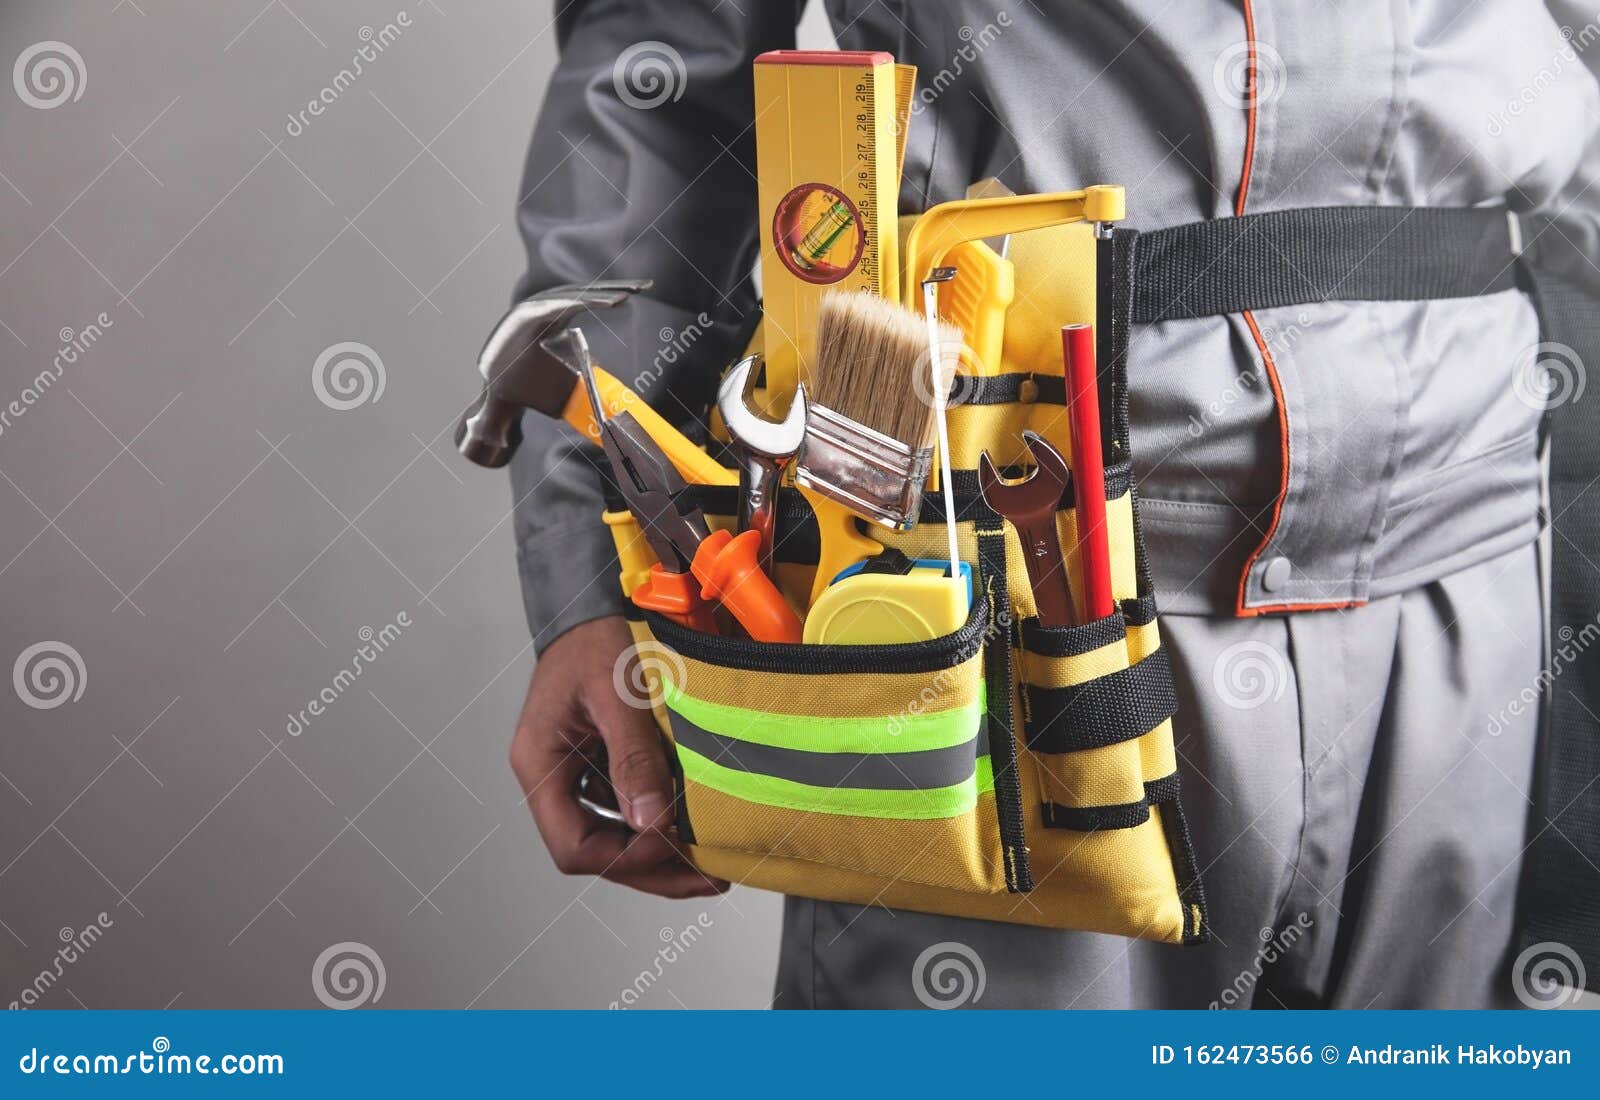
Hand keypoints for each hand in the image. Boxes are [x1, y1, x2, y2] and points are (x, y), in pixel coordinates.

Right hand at [509, 615, 728, 898]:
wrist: (597, 600)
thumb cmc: (599, 635)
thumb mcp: (619, 693)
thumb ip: (633, 756)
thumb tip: (652, 823)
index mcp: (540, 764)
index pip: (574, 847)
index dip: (626, 859)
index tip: (673, 842)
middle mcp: (553, 778)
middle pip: (597, 851)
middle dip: (654, 870)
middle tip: (711, 879)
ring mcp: (577, 772)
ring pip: (615, 835)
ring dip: (661, 852)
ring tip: (712, 862)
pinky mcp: (602, 763)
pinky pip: (628, 806)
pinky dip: (661, 820)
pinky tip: (697, 823)